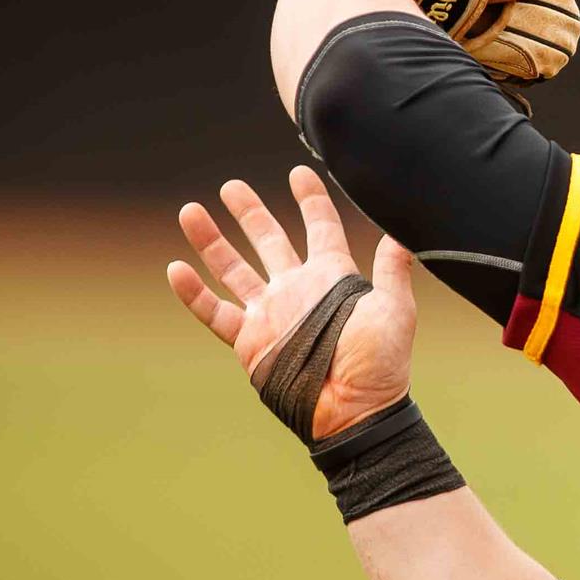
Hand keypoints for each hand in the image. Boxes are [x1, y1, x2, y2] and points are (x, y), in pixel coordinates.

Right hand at [166, 166, 415, 439]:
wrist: (354, 408)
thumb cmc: (380, 361)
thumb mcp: (395, 309)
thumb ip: (393, 268)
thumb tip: (404, 229)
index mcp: (333, 276)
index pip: (320, 226)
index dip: (310, 199)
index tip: (298, 171)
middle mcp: (298, 289)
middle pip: (269, 240)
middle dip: (251, 213)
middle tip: (232, 186)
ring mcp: (271, 313)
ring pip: (233, 268)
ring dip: (212, 241)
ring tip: (190, 211)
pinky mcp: (250, 340)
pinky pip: (215, 312)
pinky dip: (193, 293)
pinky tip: (175, 268)